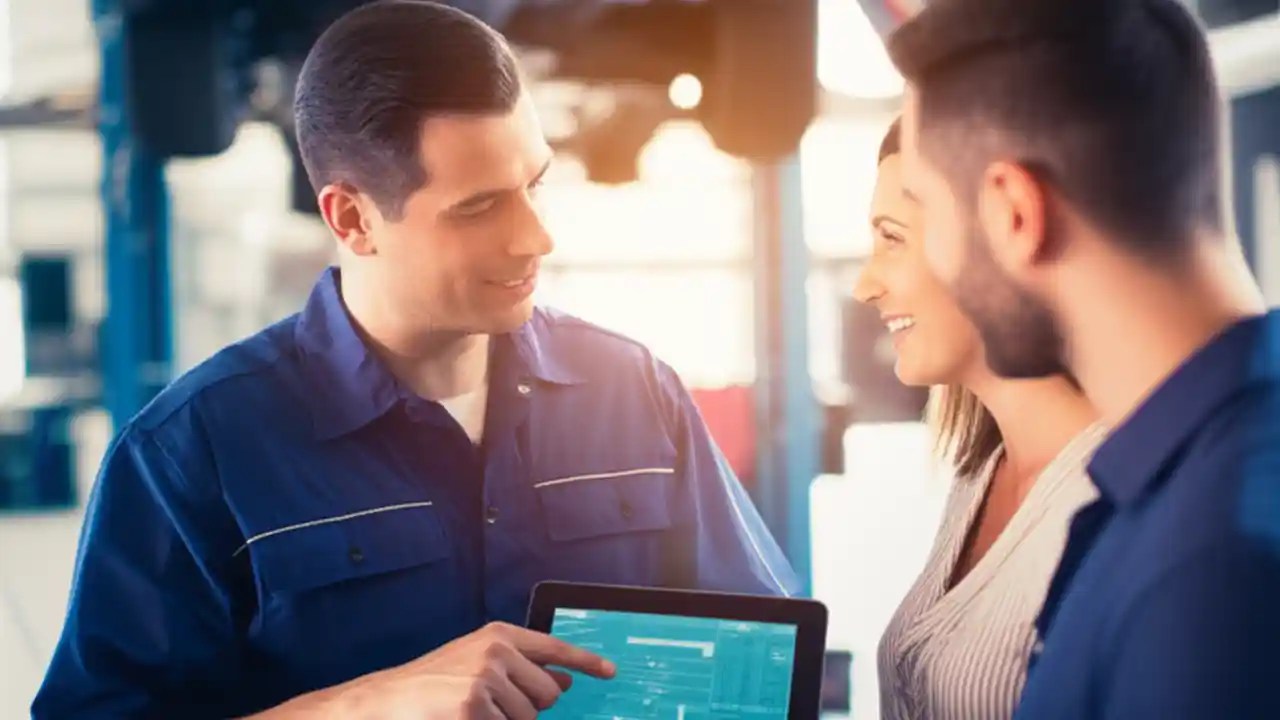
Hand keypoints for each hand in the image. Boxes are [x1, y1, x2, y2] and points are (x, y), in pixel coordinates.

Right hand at [248, 622, 614, 719]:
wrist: (388, 699)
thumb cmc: (432, 683)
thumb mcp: (477, 663)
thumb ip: (520, 668)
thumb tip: (565, 682)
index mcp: (499, 635)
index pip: (554, 646)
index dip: (586, 660)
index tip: (610, 671)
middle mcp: (496, 651)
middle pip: (548, 694)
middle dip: (532, 707)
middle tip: (495, 706)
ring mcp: (485, 678)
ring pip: (529, 717)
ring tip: (472, 710)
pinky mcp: (473, 706)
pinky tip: (462, 718)